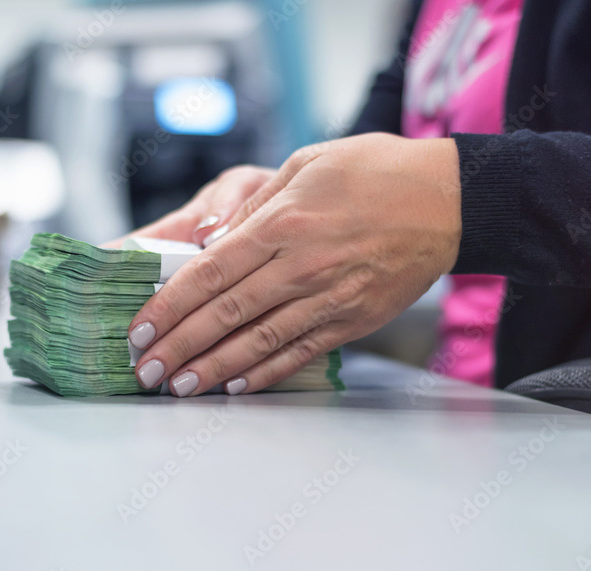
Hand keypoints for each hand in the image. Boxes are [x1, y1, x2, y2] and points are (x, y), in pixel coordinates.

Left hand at [126, 133, 461, 396]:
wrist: (448, 200)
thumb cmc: (377, 171)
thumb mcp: (306, 163)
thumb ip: (256, 205)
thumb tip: (214, 240)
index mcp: (284, 223)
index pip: (210, 272)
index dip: (170, 304)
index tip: (141, 326)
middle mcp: (301, 266)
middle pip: (225, 314)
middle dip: (178, 346)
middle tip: (144, 370)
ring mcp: (329, 299)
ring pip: (258, 342)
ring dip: (212, 368)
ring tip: (178, 387)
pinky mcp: (352, 320)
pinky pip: (300, 352)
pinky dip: (266, 372)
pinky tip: (236, 386)